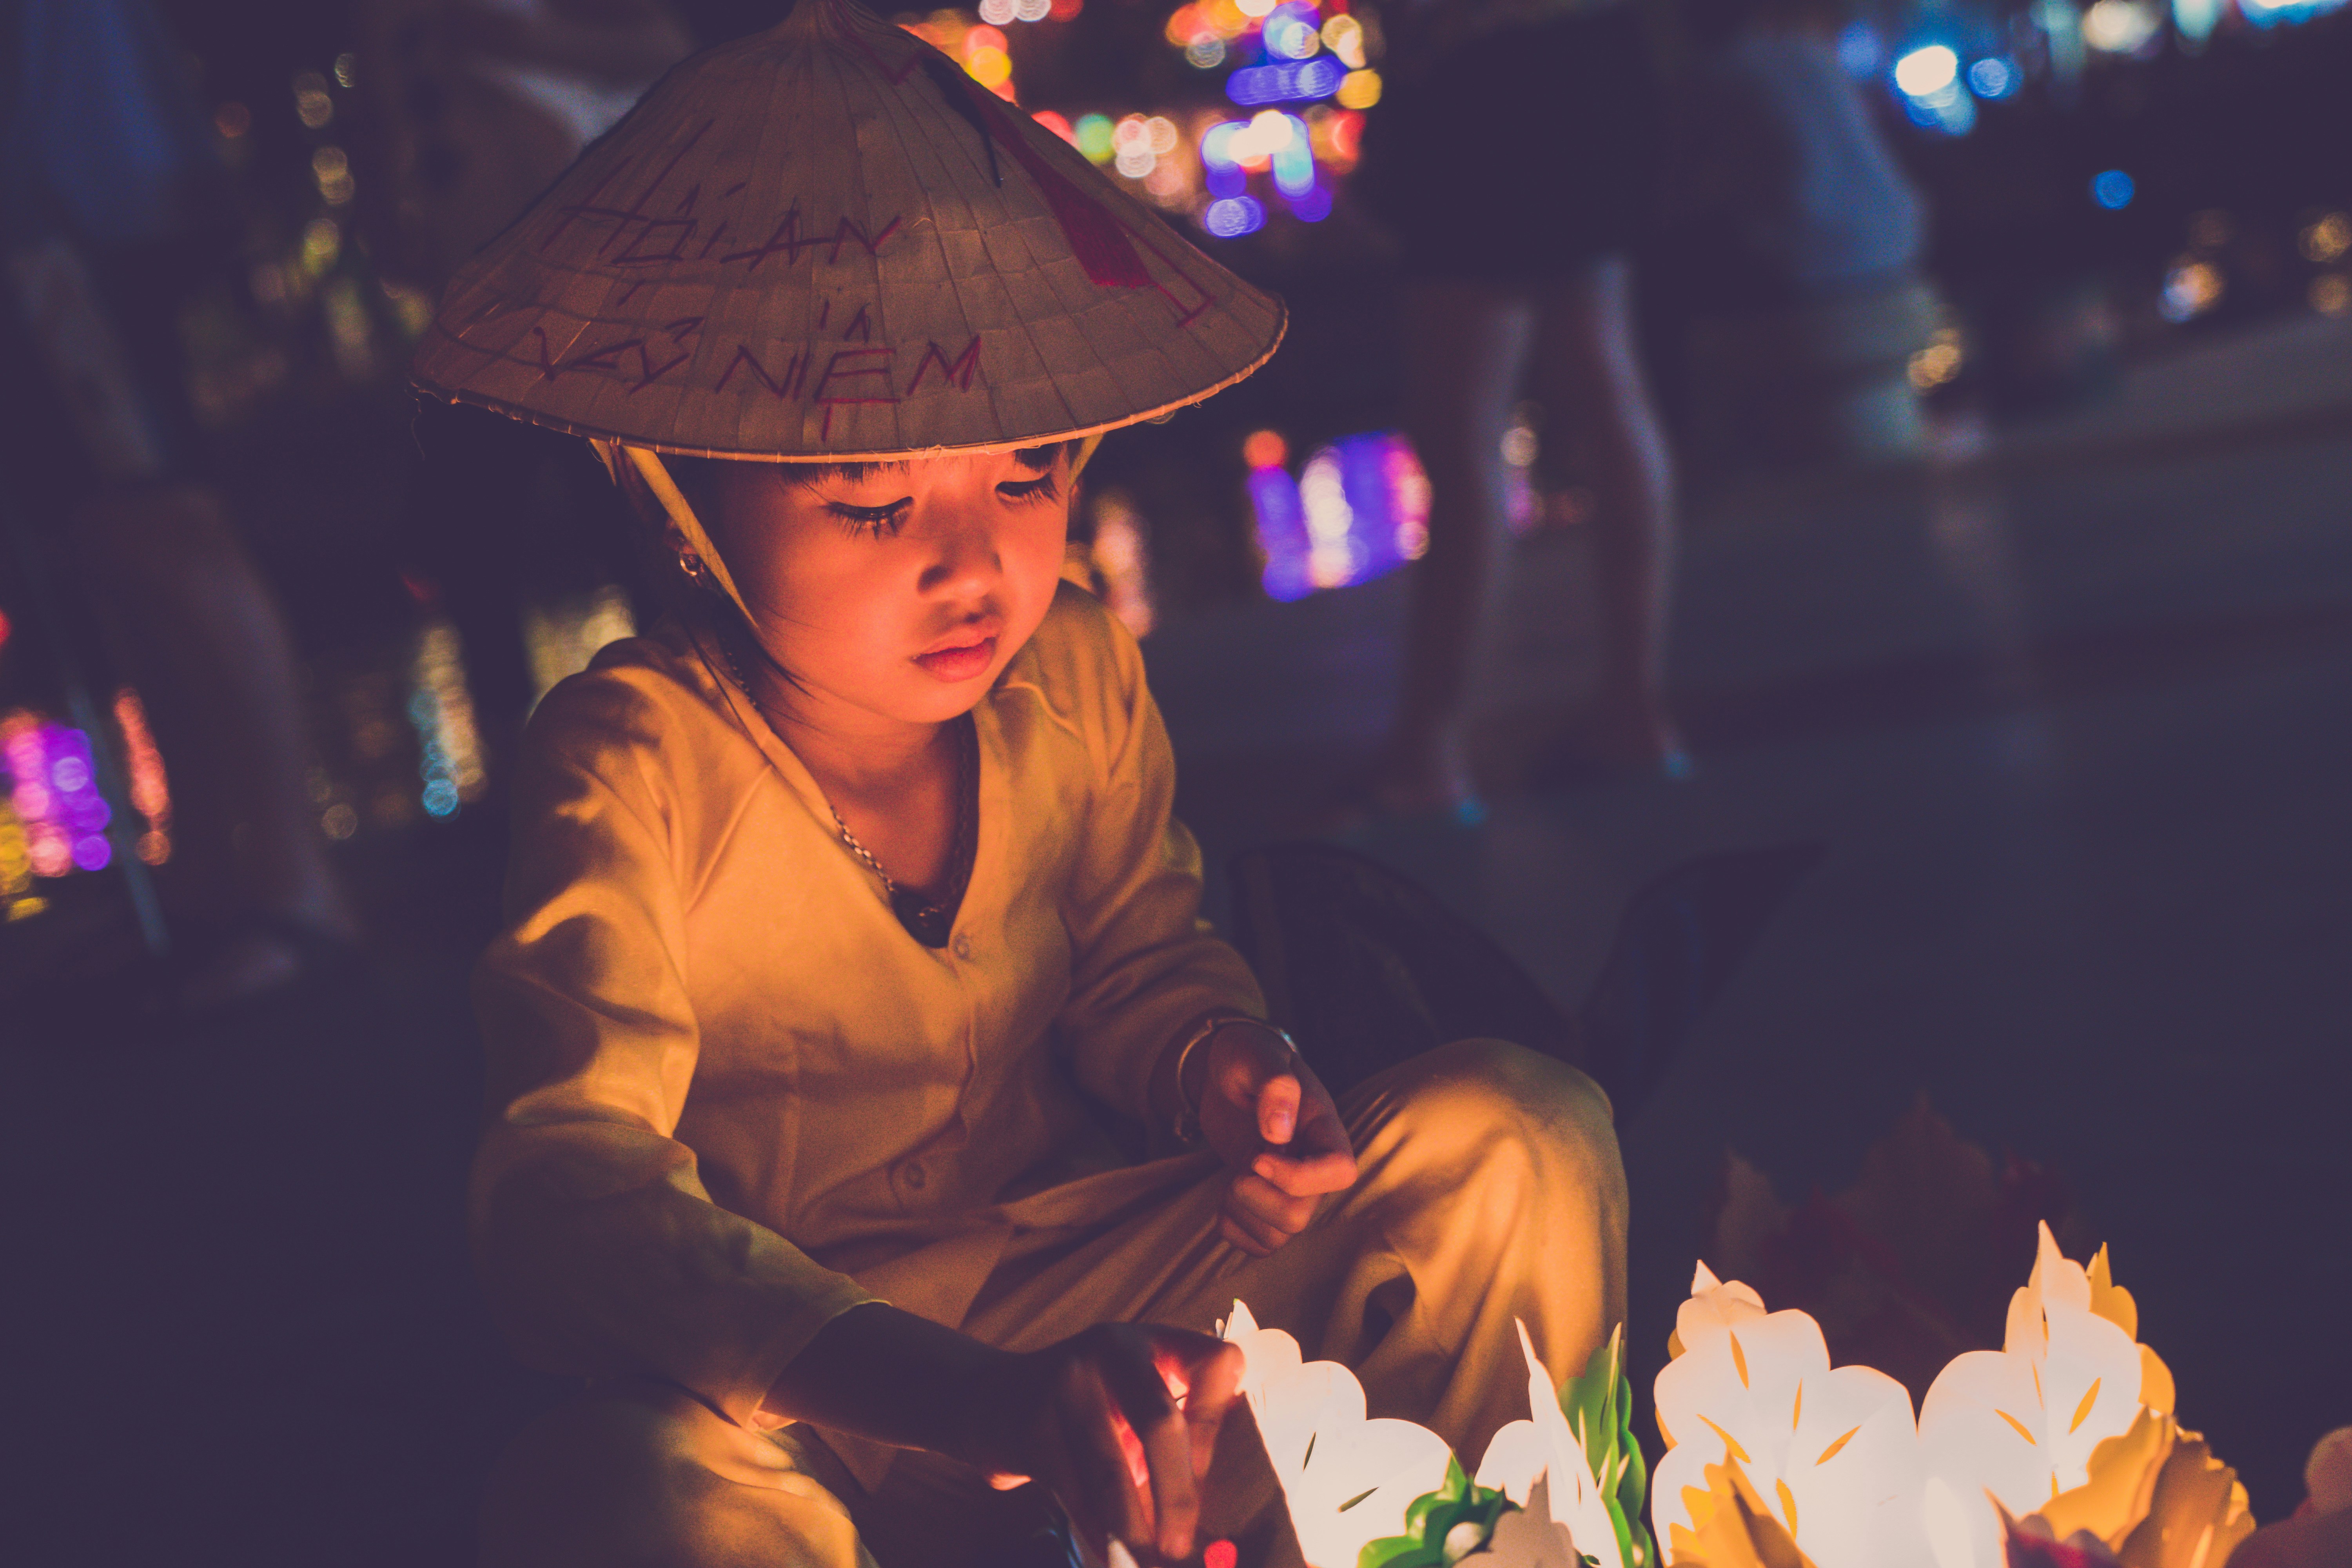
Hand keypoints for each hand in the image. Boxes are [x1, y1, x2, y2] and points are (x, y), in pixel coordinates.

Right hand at [961, 1323, 1242, 1565]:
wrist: (988, 1397)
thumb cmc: (1084, 1409)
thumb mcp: (1131, 1394)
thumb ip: (1173, 1427)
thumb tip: (1202, 1505)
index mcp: (1151, 1339)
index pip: (1215, 1365)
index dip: (1219, 1424)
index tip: (1210, 1474)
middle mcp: (1110, 1348)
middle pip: (1161, 1423)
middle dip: (1177, 1495)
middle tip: (1182, 1547)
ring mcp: (1065, 1382)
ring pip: (1111, 1469)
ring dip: (1134, 1527)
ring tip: (1149, 1561)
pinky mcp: (1032, 1425)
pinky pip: (1073, 1489)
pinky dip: (1095, 1531)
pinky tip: (1109, 1556)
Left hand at [1192, 1023, 1357, 1255]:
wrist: (1229, 1073)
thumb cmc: (1247, 1057)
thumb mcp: (1257, 1055)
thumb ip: (1275, 1084)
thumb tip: (1279, 1130)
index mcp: (1322, 1128)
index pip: (1339, 1172)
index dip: (1298, 1177)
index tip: (1257, 1157)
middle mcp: (1312, 1165)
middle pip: (1302, 1214)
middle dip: (1258, 1198)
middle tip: (1240, 1167)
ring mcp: (1290, 1188)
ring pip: (1281, 1234)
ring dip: (1244, 1214)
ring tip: (1232, 1179)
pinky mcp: (1266, 1201)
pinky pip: (1260, 1243)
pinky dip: (1235, 1231)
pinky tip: (1224, 1201)